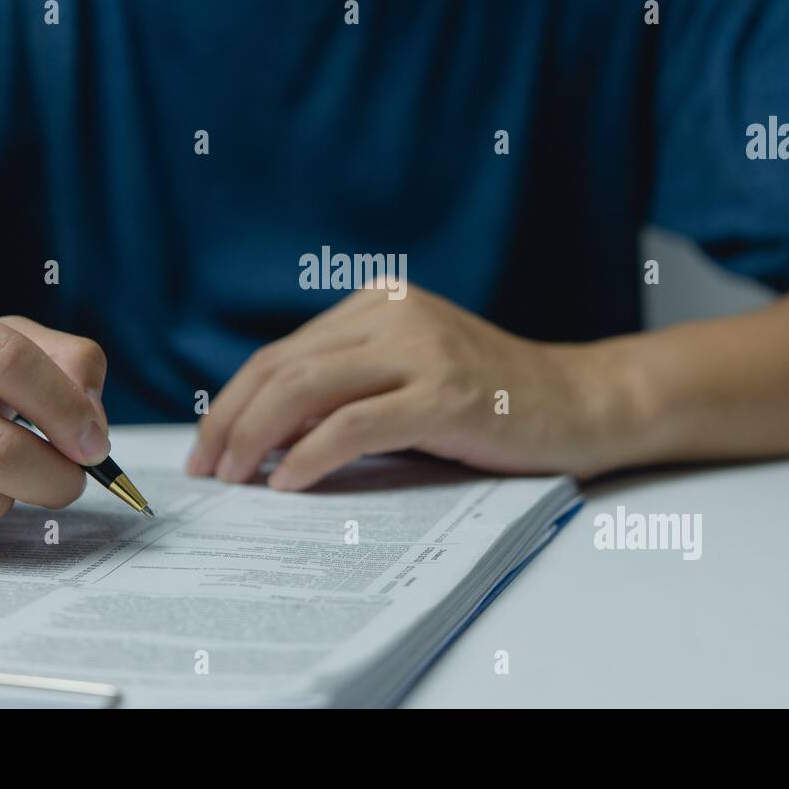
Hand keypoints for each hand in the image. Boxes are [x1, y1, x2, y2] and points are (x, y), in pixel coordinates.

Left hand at [186, 285, 644, 490]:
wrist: (581, 403)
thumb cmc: (491, 402)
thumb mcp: (410, 377)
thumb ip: (348, 387)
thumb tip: (263, 433)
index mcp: (379, 305)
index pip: (282, 353)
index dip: (233, 401)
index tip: (207, 447)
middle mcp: (394, 315)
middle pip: (282, 367)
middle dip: (230, 422)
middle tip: (207, 471)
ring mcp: (422, 350)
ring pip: (306, 388)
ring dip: (255, 438)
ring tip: (235, 479)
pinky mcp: (446, 394)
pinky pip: (354, 424)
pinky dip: (309, 455)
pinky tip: (287, 483)